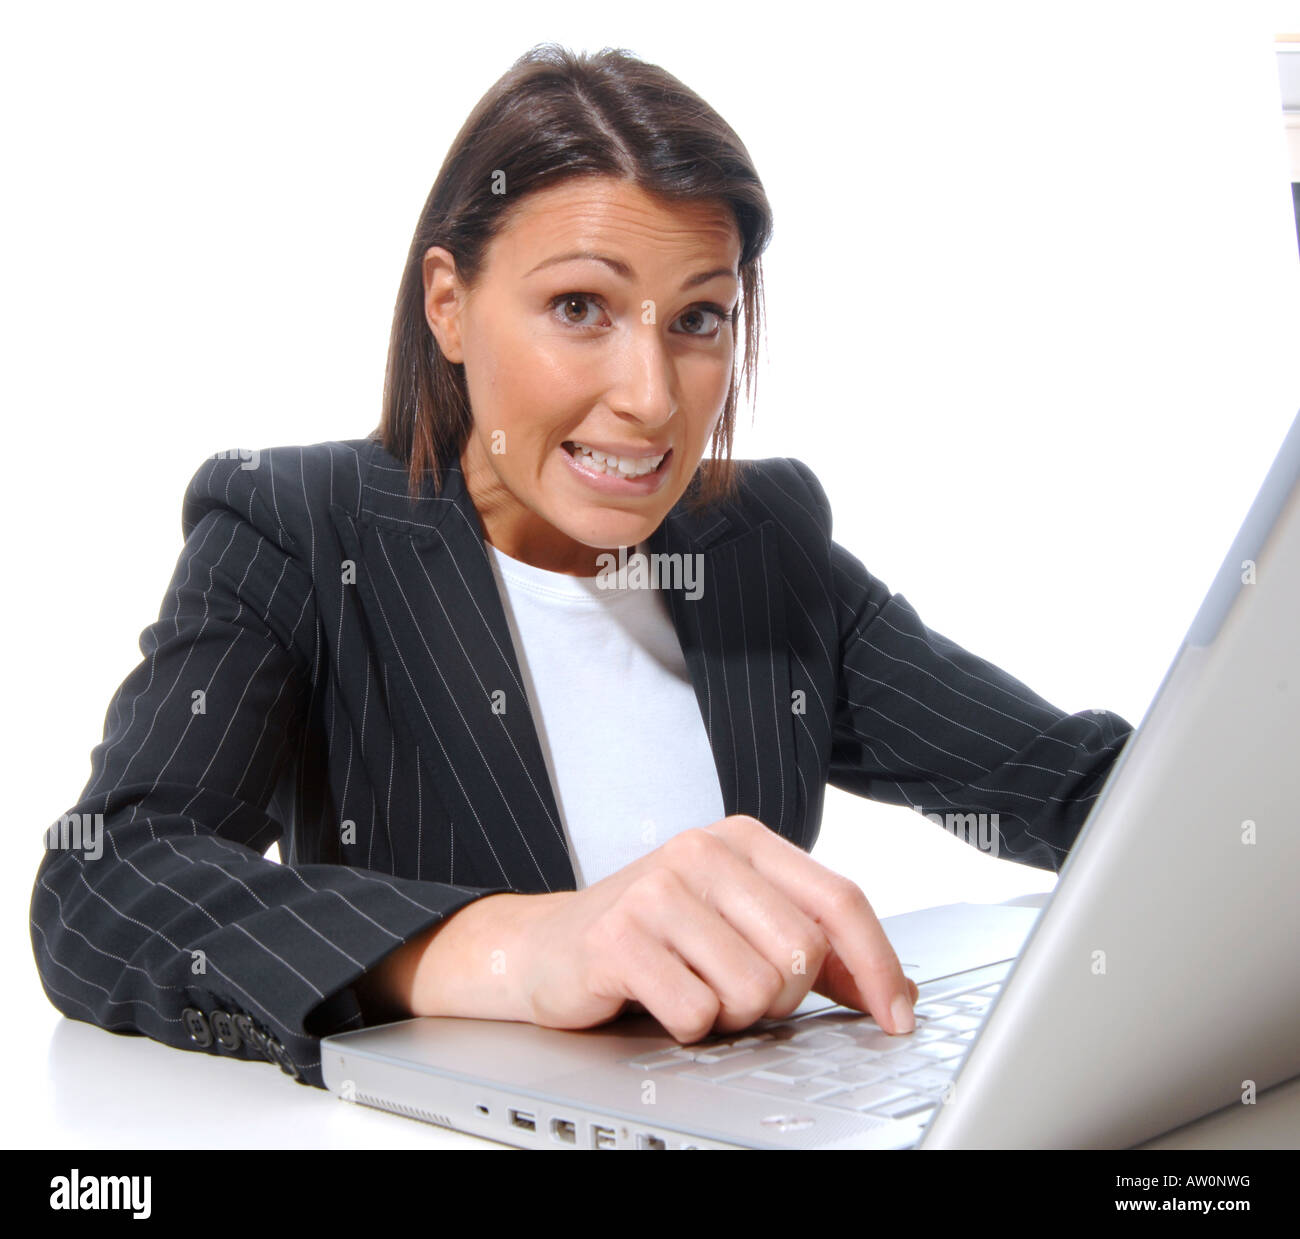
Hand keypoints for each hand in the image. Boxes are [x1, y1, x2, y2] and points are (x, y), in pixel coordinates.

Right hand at [493, 814, 917, 1043]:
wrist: (546, 945)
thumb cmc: (653, 934)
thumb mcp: (736, 920)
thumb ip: (811, 944)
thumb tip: (892, 991)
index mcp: (743, 839)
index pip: (839, 899)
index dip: (878, 963)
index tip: (896, 1015)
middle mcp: (703, 851)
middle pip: (802, 952)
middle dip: (782, 997)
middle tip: (737, 991)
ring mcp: (658, 889)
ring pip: (755, 990)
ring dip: (732, 1015)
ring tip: (694, 988)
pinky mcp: (620, 936)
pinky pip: (697, 1013)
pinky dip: (687, 1026)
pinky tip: (659, 998)